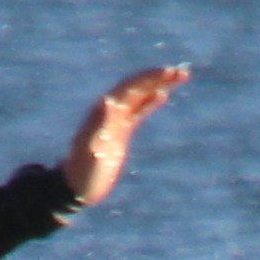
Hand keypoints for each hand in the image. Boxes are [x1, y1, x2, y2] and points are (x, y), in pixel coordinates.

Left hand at [58, 66, 189, 207]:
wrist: (77, 187)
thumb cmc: (82, 171)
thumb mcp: (88, 149)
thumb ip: (98, 125)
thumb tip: (108, 100)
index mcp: (102, 112)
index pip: (129, 88)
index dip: (148, 78)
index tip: (167, 73)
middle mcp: (109, 112)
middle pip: (136, 87)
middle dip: (157, 77)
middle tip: (181, 72)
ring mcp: (115, 121)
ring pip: (139, 96)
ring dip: (157, 85)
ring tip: (179, 77)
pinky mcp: (120, 132)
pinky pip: (137, 111)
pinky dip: (149, 101)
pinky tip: (162, 95)